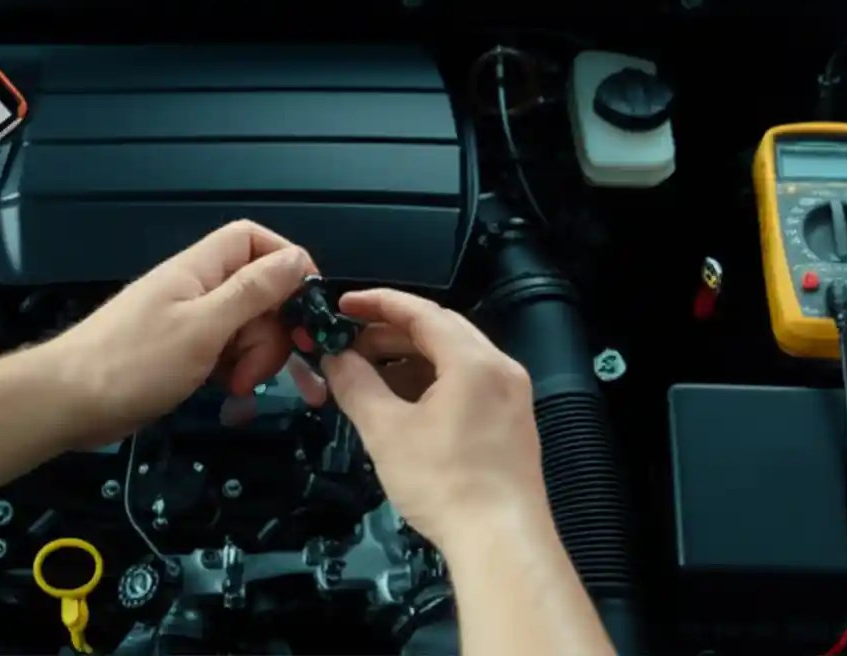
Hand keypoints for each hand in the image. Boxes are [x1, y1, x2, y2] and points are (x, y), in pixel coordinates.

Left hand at [36, 221, 315, 445]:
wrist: (67, 404)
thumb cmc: (133, 362)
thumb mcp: (203, 327)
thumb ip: (252, 292)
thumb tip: (298, 259)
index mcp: (199, 268)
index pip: (254, 240)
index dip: (286, 263)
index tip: (304, 306)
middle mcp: (196, 288)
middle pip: (258, 291)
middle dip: (271, 329)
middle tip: (258, 368)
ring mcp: (188, 322)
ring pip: (246, 326)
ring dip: (254, 356)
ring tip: (236, 386)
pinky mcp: (182, 353)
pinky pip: (225, 352)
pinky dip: (233, 370)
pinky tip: (226, 393)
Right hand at [321, 289, 548, 552]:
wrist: (501, 543)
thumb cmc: (443, 482)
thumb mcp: (386, 431)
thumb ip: (356, 384)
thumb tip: (335, 358)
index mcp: (474, 361)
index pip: (422, 312)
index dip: (378, 303)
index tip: (342, 304)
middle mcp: (501, 369)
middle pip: (441, 331)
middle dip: (390, 333)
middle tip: (349, 343)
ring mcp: (511, 397)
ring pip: (455, 358)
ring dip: (410, 359)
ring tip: (368, 374)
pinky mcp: (511, 423)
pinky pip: (468, 384)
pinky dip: (432, 382)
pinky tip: (403, 402)